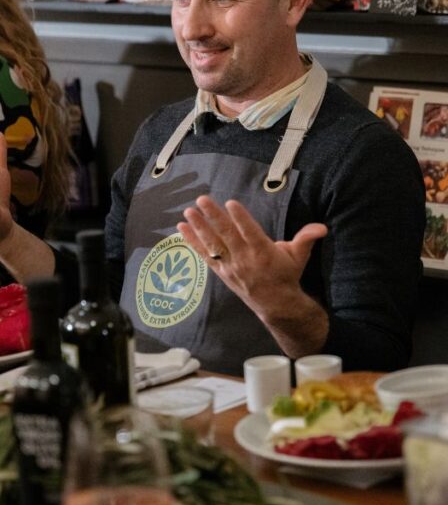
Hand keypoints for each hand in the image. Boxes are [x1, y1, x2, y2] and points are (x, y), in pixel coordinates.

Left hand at [177, 195, 328, 354]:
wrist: (275, 304)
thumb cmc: (286, 275)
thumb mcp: (299, 256)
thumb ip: (307, 238)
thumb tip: (322, 228)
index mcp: (263, 252)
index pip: (250, 232)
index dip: (240, 218)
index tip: (231, 203)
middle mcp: (244, 259)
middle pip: (227, 235)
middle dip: (213, 217)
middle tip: (202, 200)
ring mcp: (230, 267)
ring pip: (213, 244)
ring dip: (199, 227)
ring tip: (188, 212)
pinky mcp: (221, 272)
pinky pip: (205, 255)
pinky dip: (192, 242)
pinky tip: (182, 228)